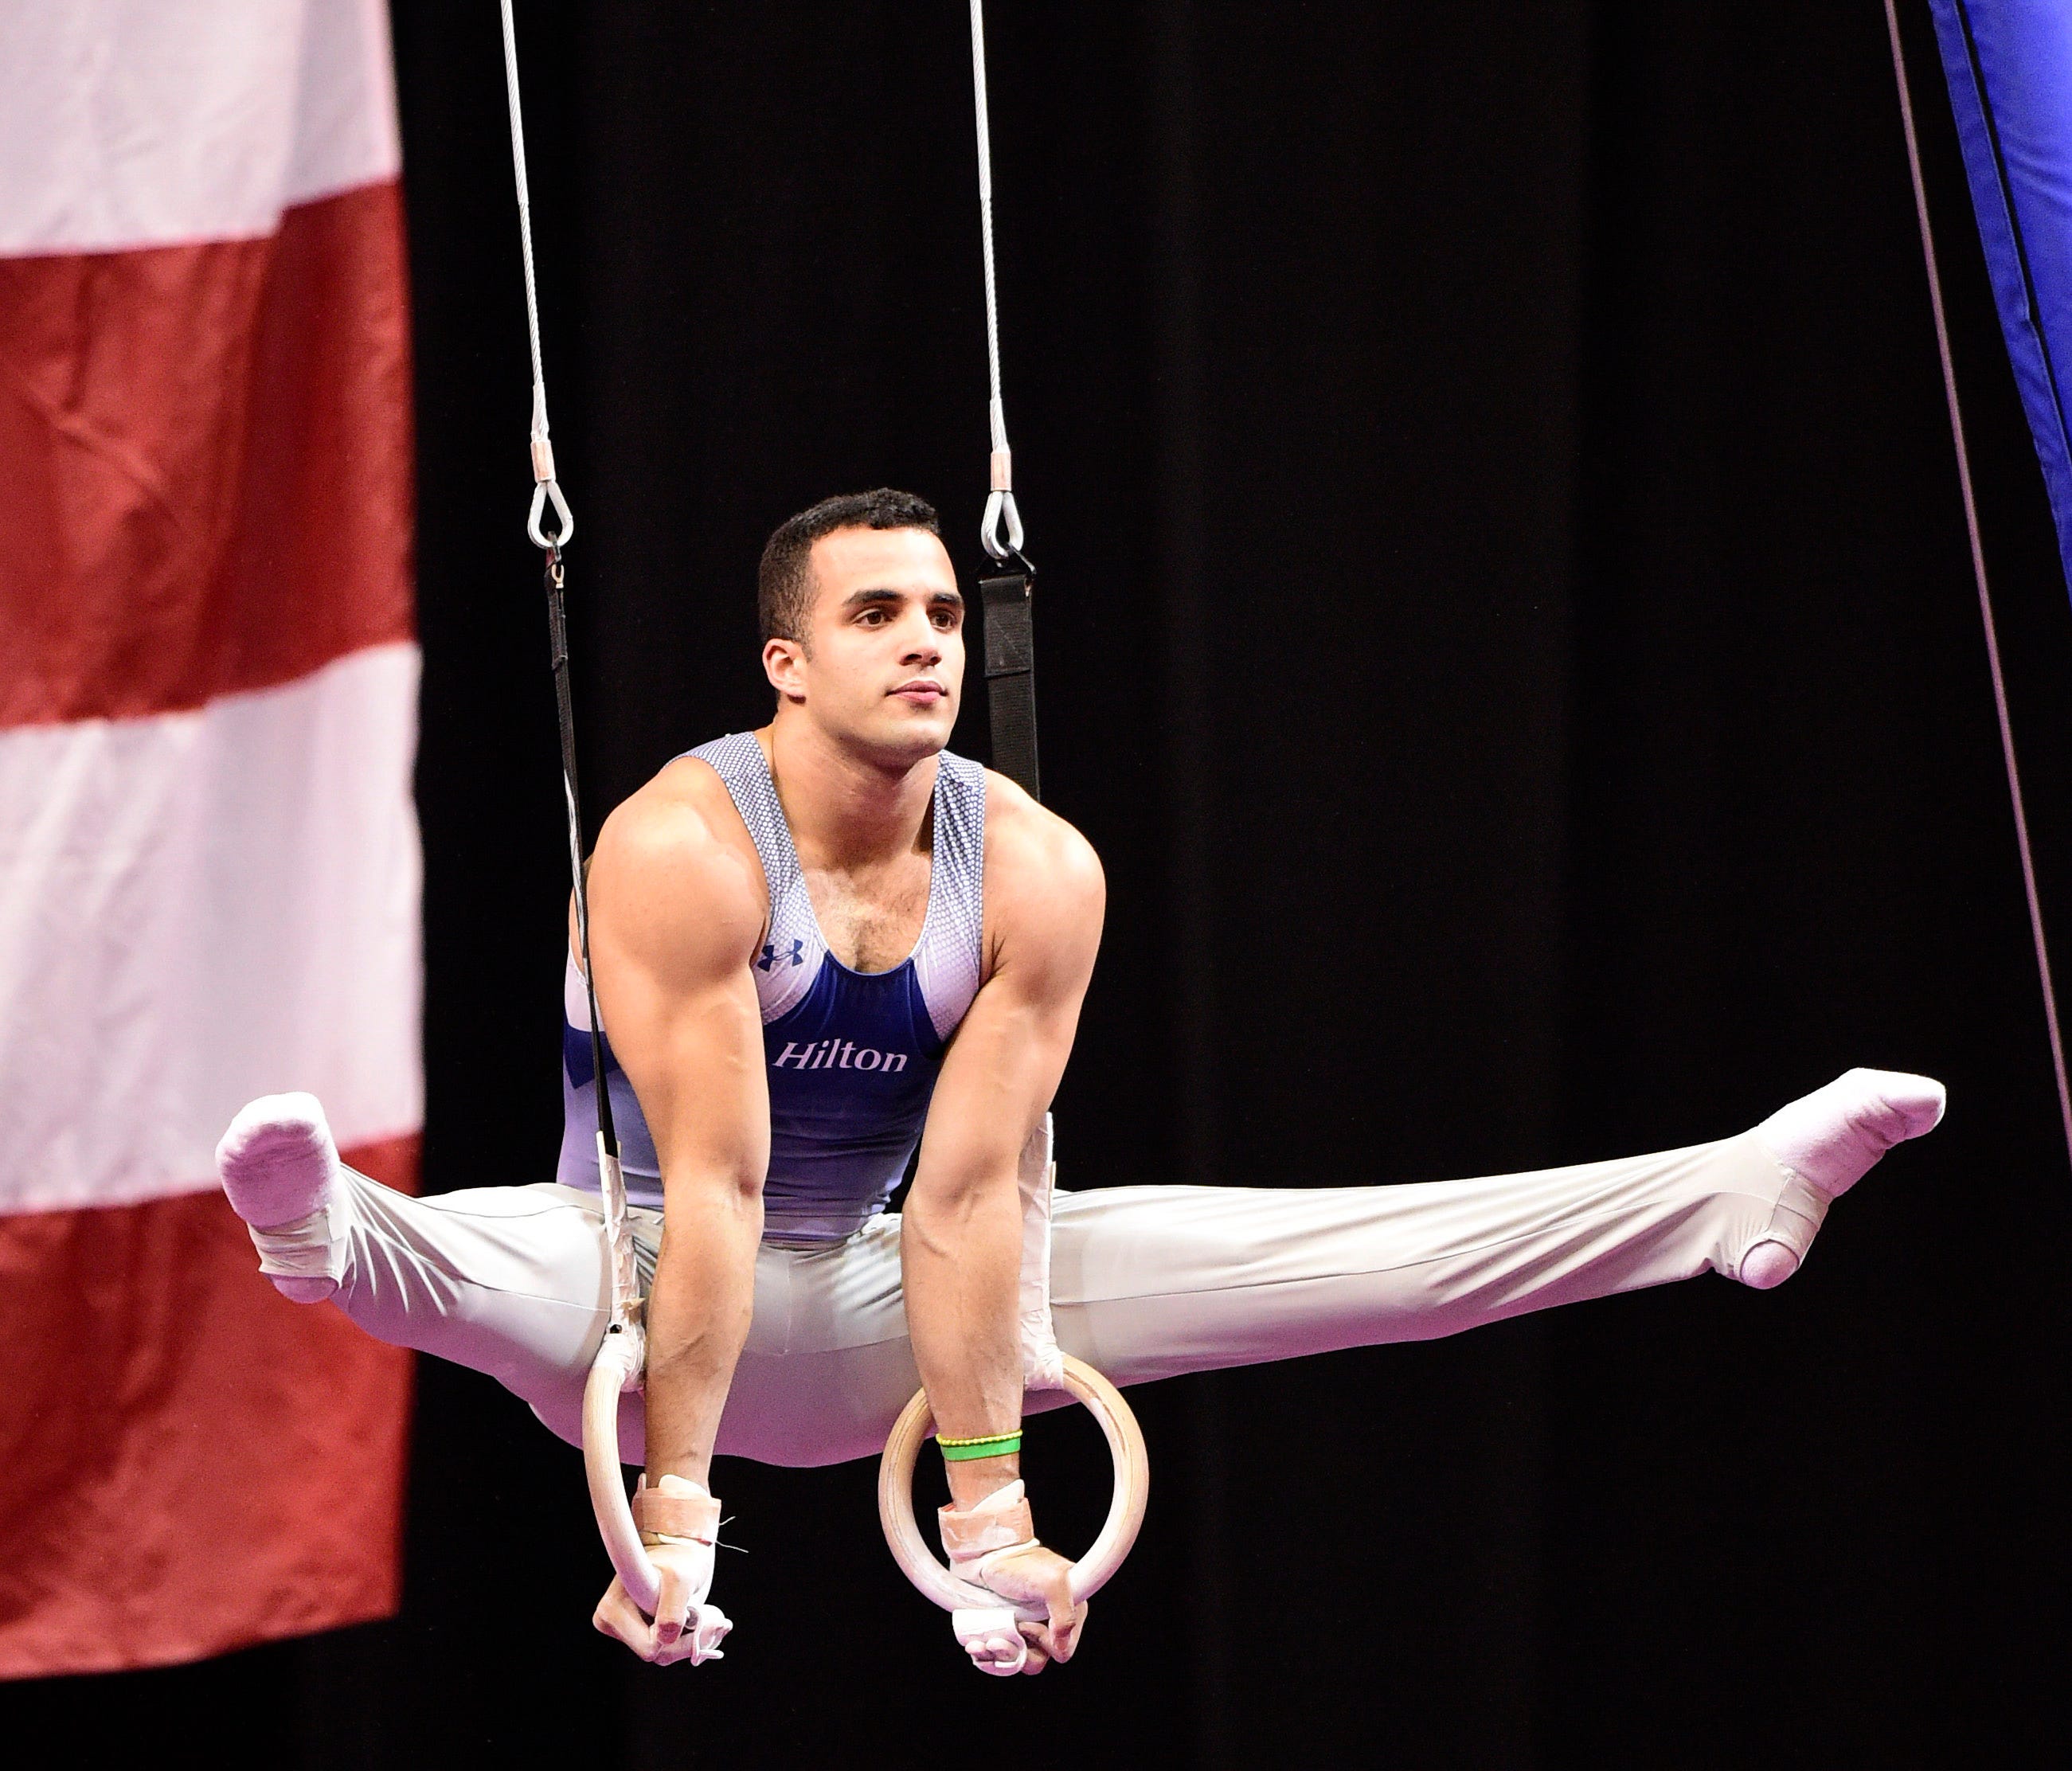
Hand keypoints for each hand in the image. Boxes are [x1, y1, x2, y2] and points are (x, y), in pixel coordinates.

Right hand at [592, 1537, 730, 1665]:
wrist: (681, 1554)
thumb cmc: (677, 1561)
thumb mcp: (678, 1578)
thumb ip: (672, 1609)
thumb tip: (665, 1639)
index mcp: (612, 1610)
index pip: (648, 1645)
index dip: (673, 1632)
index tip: (688, 1608)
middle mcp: (613, 1624)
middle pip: (658, 1654)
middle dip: (686, 1639)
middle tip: (706, 1614)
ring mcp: (628, 1632)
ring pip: (666, 1655)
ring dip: (692, 1638)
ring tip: (704, 1614)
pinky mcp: (643, 1635)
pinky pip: (671, 1651)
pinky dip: (692, 1639)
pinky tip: (702, 1622)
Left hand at [967, 1541, 1086, 1672]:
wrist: (985, 1555)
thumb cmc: (1018, 1563)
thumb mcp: (1050, 1582)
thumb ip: (1065, 1613)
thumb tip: (1063, 1646)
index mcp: (1066, 1613)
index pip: (1063, 1650)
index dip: (1044, 1644)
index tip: (1026, 1625)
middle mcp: (1046, 1625)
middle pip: (1037, 1661)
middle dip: (1016, 1656)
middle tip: (996, 1640)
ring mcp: (1023, 1630)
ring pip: (1015, 1662)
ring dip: (996, 1659)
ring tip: (983, 1644)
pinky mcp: (1003, 1631)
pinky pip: (996, 1658)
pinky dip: (985, 1656)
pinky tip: (976, 1645)